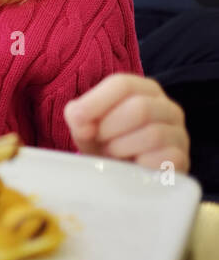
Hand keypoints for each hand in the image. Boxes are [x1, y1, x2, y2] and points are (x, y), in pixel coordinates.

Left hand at [64, 73, 188, 174]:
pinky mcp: (182, 160)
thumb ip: (77, 115)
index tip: (77, 121)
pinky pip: (163, 159)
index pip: (123, 84)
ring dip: (121, 148)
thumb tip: (81, 121)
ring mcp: (179, 134)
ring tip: (113, 153)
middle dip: (110, 128)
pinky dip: (138, 165)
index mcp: (143, 89)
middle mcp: (167, 107)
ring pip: (153, 134)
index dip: (96, 102)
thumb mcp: (85, 125)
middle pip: (140, 108)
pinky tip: (131, 166)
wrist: (123, 174)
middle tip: (100, 141)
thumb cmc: (104, 142)